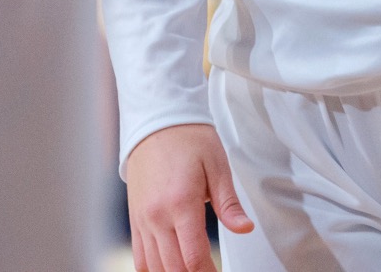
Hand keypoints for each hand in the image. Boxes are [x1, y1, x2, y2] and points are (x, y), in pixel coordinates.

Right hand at [125, 123, 253, 271]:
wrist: (157, 122)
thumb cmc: (191, 140)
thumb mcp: (217, 167)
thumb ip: (229, 204)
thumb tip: (245, 228)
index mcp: (181, 204)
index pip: (193, 255)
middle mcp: (157, 217)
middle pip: (173, 266)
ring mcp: (142, 220)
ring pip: (154, 266)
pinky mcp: (135, 219)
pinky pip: (140, 256)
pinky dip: (153, 269)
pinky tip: (169, 269)